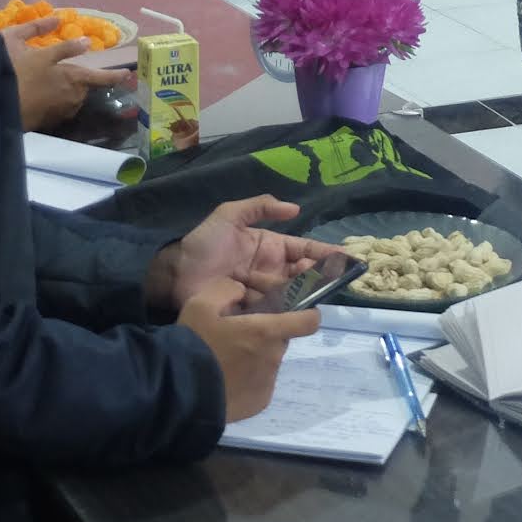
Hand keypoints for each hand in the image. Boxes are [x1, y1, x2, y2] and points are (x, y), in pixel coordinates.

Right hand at [0, 17, 128, 132]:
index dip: (113, 76)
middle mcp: (70, 94)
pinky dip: (52, 100)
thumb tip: (60, 22)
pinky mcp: (47, 122)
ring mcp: (60, 111)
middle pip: (81, 87)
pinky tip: (36, 95)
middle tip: (57, 70)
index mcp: (69, 74)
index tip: (126, 76)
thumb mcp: (17, 40)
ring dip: (64, 89)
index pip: (98, 76)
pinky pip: (58, 109)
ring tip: (43, 81)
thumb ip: (39, 29)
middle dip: (76, 79)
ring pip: (71, 98)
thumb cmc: (5, 68)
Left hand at [145, 195, 329, 311]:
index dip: (323, 253)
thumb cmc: (204, 243)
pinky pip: (276, 312)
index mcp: (269, 247)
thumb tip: (295, 208)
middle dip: (321, 276)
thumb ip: (260, 207)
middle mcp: (271, 271)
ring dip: (307, 295)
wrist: (176, 273)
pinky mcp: (253, 312)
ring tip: (322, 296)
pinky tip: (300, 314)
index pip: (303, 250)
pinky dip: (288, 313)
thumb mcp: (229, 216)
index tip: (345, 258)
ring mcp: (264, 293)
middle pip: (303, 275)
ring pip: (293, 294)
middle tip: (338, 279)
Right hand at [177, 278, 318, 421]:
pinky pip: (260, 382)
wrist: (179, 393)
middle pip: (280, 338)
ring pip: (269, 360)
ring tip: (225, 356)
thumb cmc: (195, 344)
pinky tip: (225, 377)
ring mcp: (268, 383)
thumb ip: (227, 289)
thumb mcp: (201, 304)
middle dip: (264, 331)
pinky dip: (248, 377)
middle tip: (236, 330)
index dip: (306, 313)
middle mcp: (274, 357)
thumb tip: (242, 292)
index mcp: (266, 332)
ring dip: (254, 354)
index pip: (308, 321)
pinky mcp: (260, 403)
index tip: (291, 310)